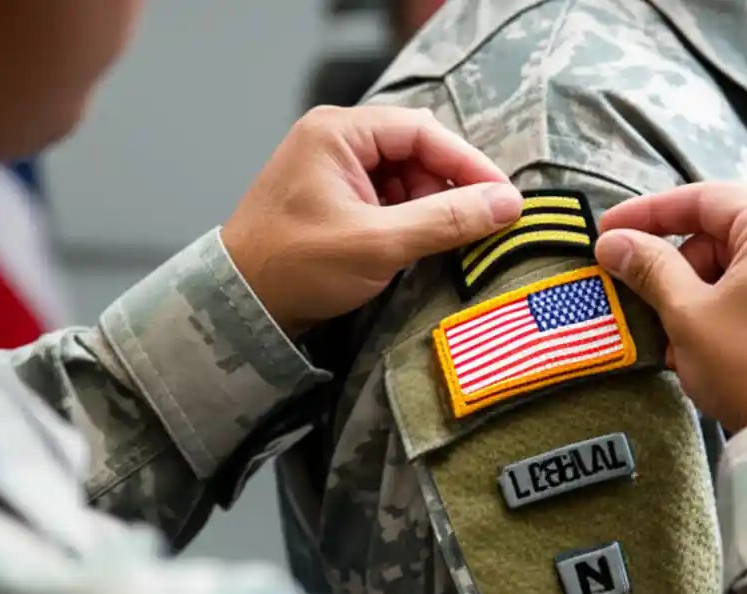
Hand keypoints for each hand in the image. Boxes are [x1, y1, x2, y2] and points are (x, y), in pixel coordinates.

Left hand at [223, 105, 522, 336]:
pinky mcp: (333, 197)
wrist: (239, 307)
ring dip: (429, 206)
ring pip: (405, 176)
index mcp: (338, 132)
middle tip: (474, 225)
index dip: (469, 163)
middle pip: (417, 150)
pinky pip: (387, 196)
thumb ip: (447, 220)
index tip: (504, 198)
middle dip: (448, 187)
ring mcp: (332, 167)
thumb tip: (507, 204)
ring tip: (439, 241)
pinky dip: (408, 218)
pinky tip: (414, 245)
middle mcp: (334, 139)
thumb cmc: (294, 267)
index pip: (424, 132)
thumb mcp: (379, 244)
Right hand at [595, 182, 746, 431]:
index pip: (706, 199)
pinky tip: (706, 349)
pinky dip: (731, 312)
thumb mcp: (686, 313)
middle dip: (678, 265)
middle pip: (727, 235)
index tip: (612, 230)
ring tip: (674, 338)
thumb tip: (615, 242)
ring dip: (700, 295)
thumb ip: (649, 268)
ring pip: (746, 270)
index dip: (650, 213)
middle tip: (643, 295)